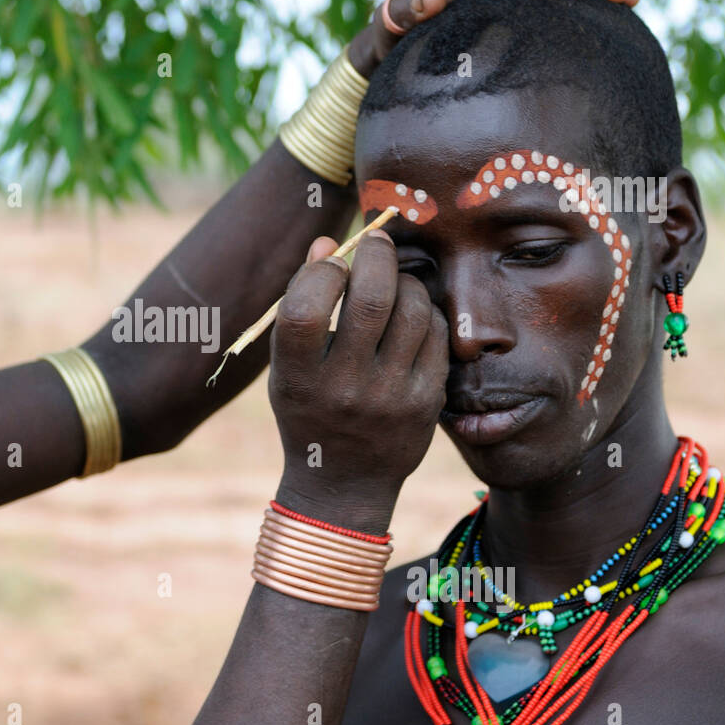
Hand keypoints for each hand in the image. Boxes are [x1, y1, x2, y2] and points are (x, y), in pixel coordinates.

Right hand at [269, 232, 447, 533]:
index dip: (321, 271)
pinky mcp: (427, 400)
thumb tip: (328, 243)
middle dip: (376, 254)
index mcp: (298, 380)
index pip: (305, 309)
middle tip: (375, 242)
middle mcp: (344, 389)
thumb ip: (301, 305)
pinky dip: (425, 310)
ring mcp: (390, 397)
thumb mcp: (289, 367)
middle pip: (370, 298)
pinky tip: (411, 313)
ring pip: (412, 308)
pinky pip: (436, 332)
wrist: (344, 483)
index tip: (330, 263)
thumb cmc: (310, 409)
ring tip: (392, 280)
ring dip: (404, 279)